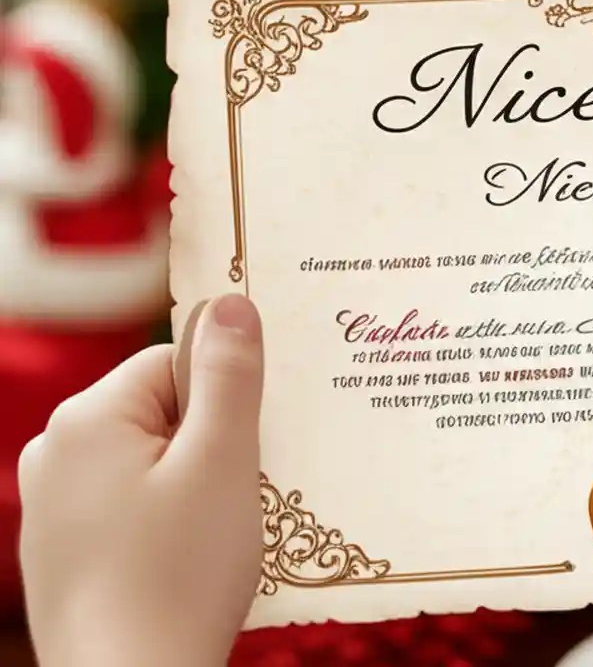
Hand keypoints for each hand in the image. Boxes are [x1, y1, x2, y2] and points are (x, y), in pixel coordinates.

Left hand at [19, 295, 263, 666]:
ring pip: (150, 464)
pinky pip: (131, 509)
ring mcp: (52, 508)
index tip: (255, 446)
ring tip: (223, 535)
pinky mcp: (63, 554)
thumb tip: (231, 301)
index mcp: (86, 418)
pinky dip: (168, 525)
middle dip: (214, 445)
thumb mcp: (223, 463)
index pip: (174, 364)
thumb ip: (229, 377)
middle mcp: (54, 453)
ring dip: (196, 486)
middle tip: (248, 492)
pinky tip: (192, 564)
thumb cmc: (180, 576)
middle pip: (162, 413)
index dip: (227, 400)